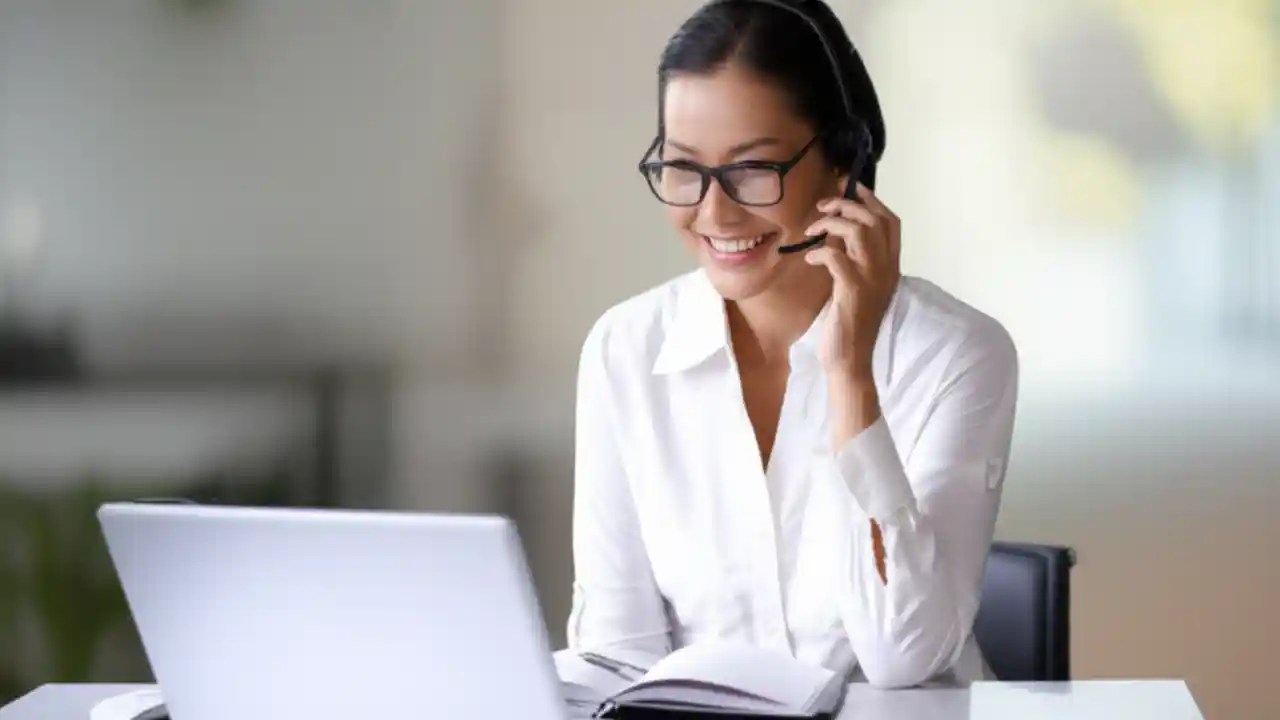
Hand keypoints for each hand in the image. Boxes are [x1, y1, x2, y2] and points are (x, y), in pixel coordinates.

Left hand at [802, 182, 900, 378]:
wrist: (851, 358)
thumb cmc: (851, 323)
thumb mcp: (858, 285)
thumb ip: (855, 259)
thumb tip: (838, 233)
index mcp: (891, 266)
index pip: (891, 221)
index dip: (872, 200)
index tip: (851, 188)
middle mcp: (887, 268)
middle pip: (874, 219)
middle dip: (847, 204)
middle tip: (823, 206)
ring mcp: (872, 278)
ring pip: (858, 231)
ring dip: (831, 224)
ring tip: (812, 231)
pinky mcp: (852, 290)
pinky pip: (836, 256)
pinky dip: (820, 252)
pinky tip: (810, 260)